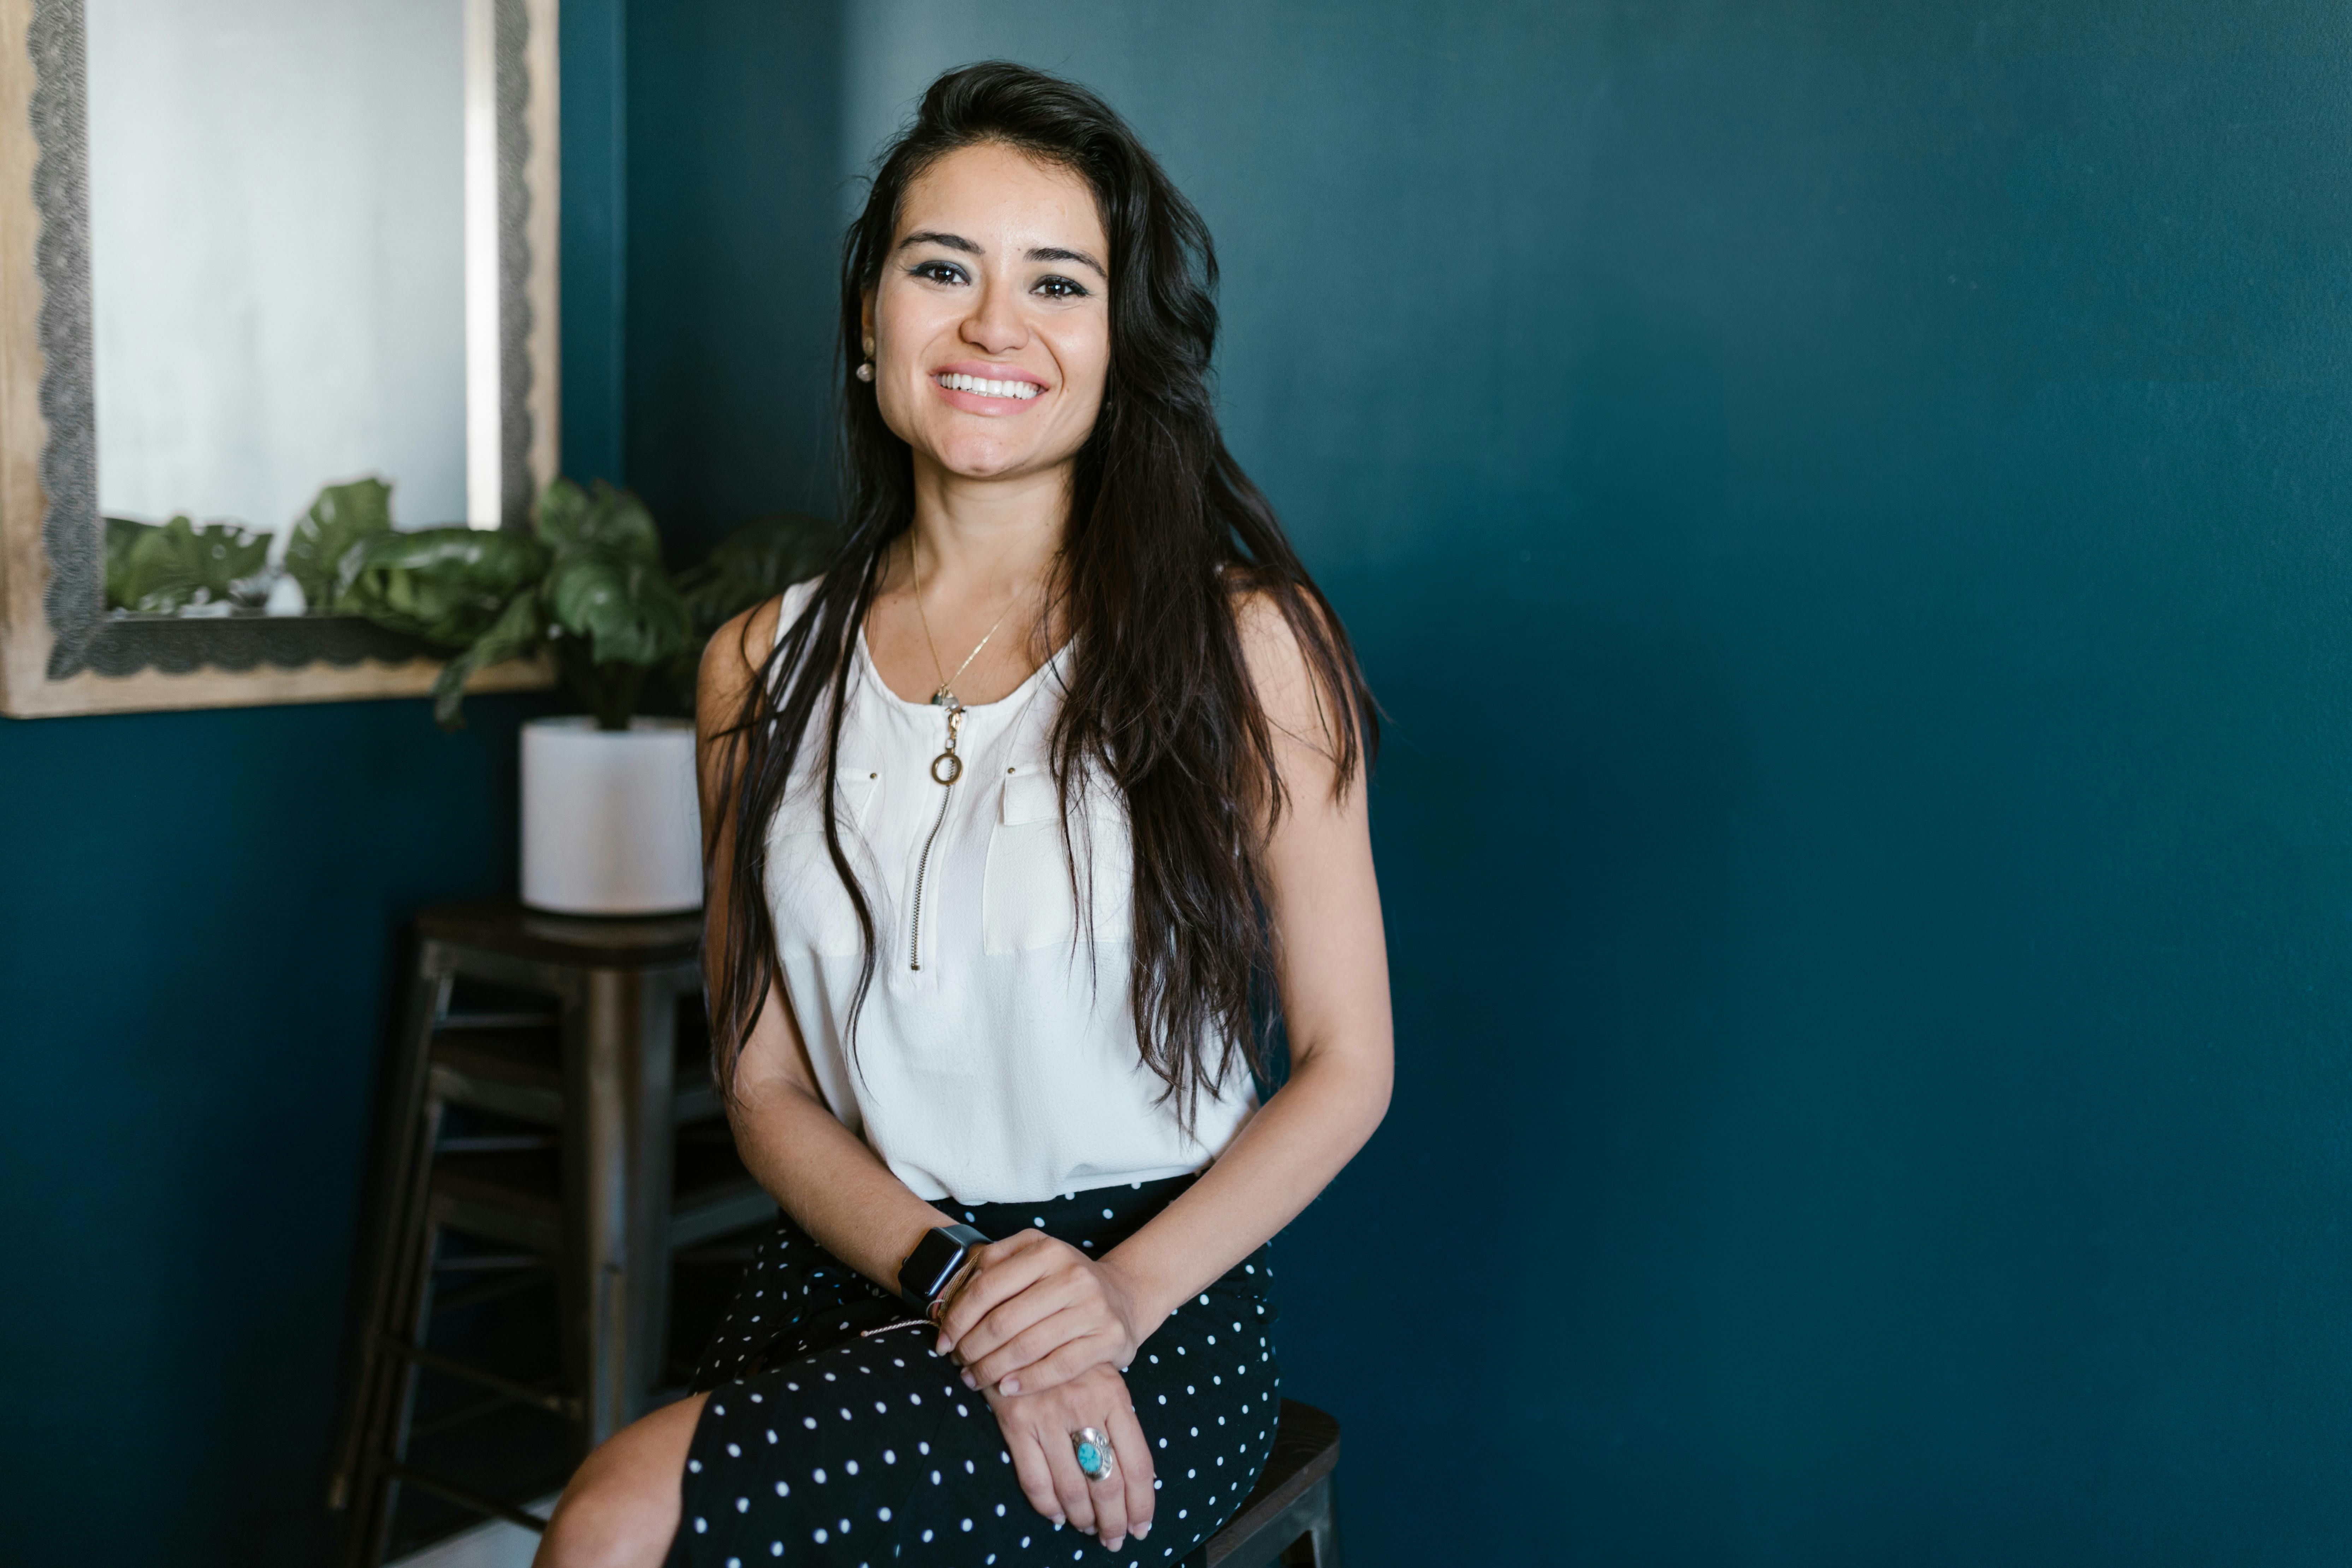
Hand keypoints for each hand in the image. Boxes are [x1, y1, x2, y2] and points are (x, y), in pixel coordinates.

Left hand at [934, 1230, 1156, 1396]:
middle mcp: (1072, 1274)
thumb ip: (992, 1270)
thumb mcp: (1031, 1259)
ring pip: (1027, 1346)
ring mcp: (1093, 1306)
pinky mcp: (1109, 1337)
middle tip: (958, 1364)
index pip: (986, 1287)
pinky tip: (1007, 1388)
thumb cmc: (1062, 1281)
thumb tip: (948, 1305)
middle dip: (971, 1349)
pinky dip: (1028, 1381)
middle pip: (1003, 1321)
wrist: (1123, 1295)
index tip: (943, 1341)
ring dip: (992, 1369)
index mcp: (1045, 1249)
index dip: (958, 1319)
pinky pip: (1059, 1366)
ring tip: (974, 1379)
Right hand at [984, 1362, 1156, 1550]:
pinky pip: (1034, 1479)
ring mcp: (1047, 1414)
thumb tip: (1135, 1481)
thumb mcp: (1105, 1378)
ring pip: (1071, 1487)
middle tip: (1115, 1538)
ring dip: (1083, 1518)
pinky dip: (1047, 1506)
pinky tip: (1058, 1515)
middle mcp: (1083, 1406)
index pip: (1138, 1464)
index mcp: (1114, 1395)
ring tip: (1089, 1527)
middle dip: (1114, 1521)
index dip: (1142, 1503)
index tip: (1142, 1526)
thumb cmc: (1070, 1358)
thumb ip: (1119, 1422)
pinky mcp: (1015, 1421)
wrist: (1020, 1321)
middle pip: (1107, 1483)